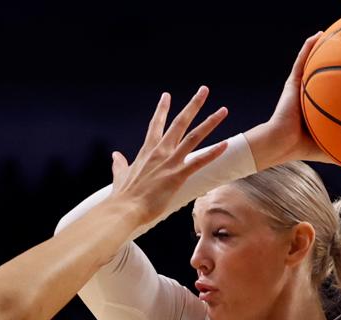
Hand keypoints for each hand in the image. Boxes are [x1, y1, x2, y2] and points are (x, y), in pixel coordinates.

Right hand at [109, 87, 229, 226]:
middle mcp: (160, 152)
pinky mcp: (177, 176)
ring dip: (209, 123)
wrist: (124, 209)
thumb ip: (119, 164)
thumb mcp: (120, 175)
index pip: (156, 125)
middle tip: (204, 90)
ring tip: (223, 111)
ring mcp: (169, 162)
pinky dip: (213, 153)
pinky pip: (199, 162)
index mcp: (147, 151)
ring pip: (193, 137)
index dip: (162, 110)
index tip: (167, 95)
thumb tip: (115, 156)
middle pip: (179, 123)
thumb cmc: (123, 196)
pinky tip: (225, 144)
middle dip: (193, 105)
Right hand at [244, 32, 332, 169]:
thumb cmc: (304, 148)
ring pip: (313, 63)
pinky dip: (308, 47)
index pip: (336, 92)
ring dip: (322, 48)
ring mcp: (300, 87)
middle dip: (338, 62)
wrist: (282, 143)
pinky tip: (317, 35)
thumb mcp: (334, 146)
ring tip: (335, 34)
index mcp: (320, 107)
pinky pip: (301, 61)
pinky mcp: (292, 83)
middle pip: (326, 74)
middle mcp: (311, 94)